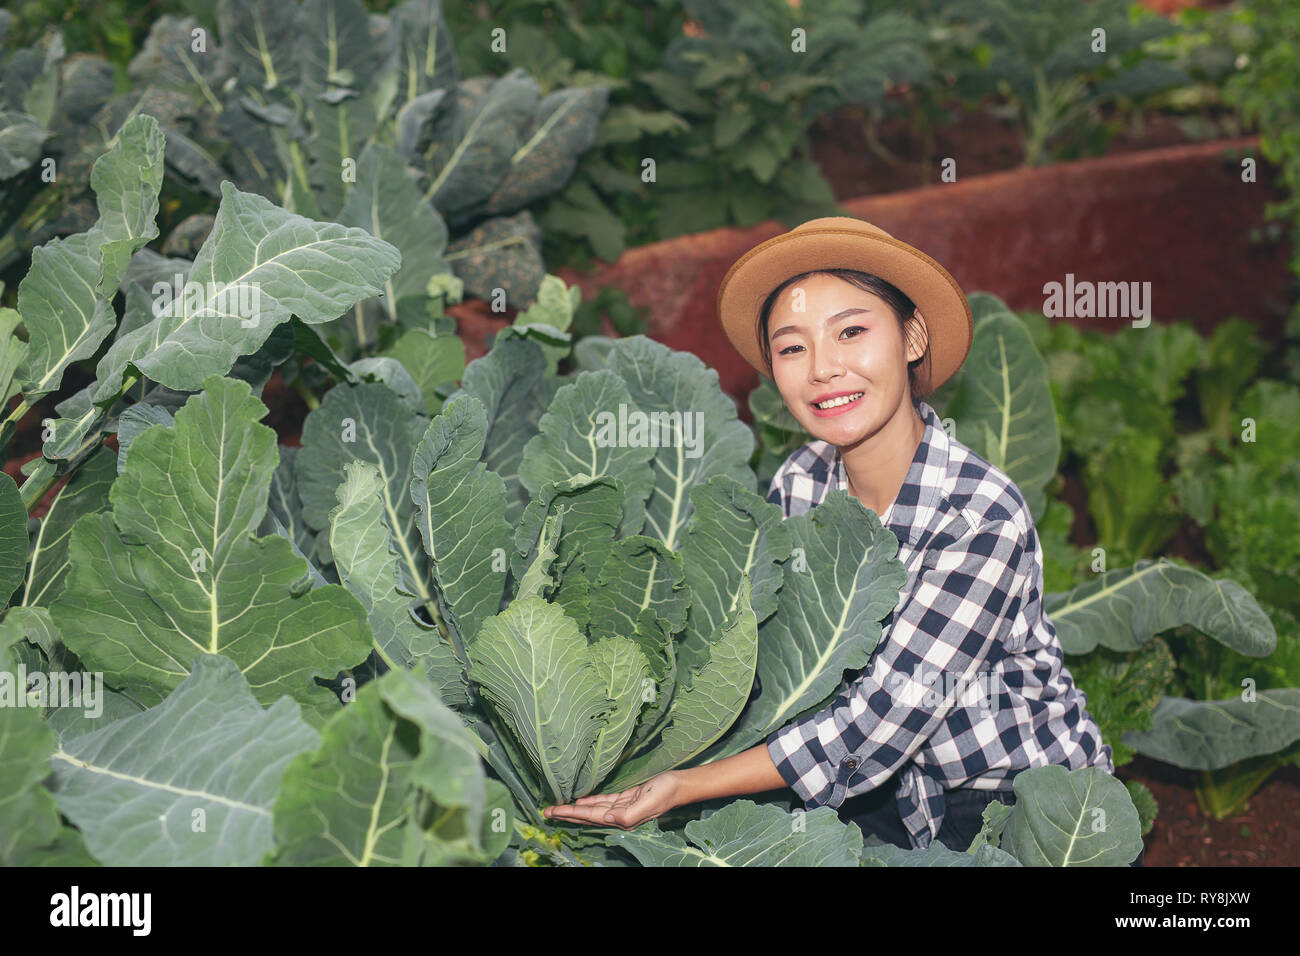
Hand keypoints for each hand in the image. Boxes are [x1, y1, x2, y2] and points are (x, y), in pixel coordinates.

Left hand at [542, 771, 684, 829]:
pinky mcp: (626, 799)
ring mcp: (622, 808)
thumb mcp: (649, 802)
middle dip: (567, 814)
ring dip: (575, 809)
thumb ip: (628, 814)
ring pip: (592, 809)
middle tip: (546, 812)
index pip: (590, 817)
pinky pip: (603, 802)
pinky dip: (590, 802)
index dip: (570, 814)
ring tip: (558, 808)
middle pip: (587, 816)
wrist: (679, 785)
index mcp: (622, 819)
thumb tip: (607, 819)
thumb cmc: (665, 792)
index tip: (553, 812)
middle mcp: (619, 816)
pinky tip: (580, 801)